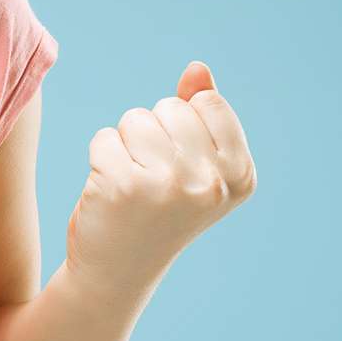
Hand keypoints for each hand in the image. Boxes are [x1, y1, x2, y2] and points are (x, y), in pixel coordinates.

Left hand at [66, 62, 257, 286]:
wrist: (118, 272)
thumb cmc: (157, 211)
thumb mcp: (194, 166)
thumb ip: (200, 114)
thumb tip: (197, 68)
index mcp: (240, 174)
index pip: (207, 102)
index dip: (183, 125)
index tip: (181, 167)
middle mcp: (211, 181)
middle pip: (169, 107)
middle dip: (153, 133)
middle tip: (152, 180)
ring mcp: (169, 184)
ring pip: (135, 118)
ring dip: (126, 144)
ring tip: (133, 184)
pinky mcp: (124, 185)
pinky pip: (105, 137)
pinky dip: (101, 157)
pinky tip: (110, 192)